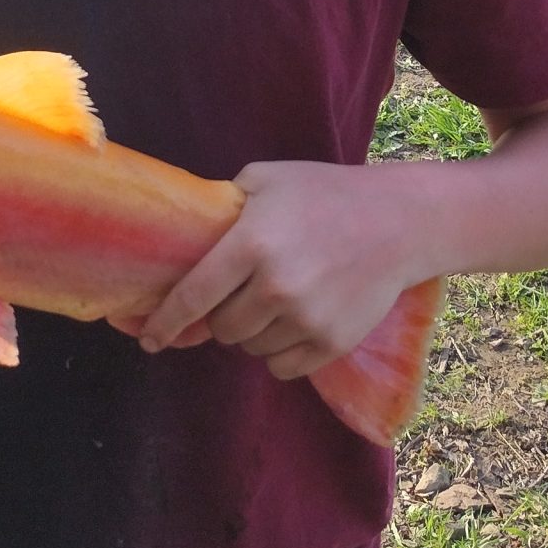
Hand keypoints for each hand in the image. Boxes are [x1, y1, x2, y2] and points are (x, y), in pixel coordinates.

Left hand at [135, 161, 426, 379]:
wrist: (398, 222)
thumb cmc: (325, 194)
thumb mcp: (266, 179)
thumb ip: (223, 205)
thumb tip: (185, 234)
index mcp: (252, 244)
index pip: (193, 296)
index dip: (165, 322)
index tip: (148, 340)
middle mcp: (276, 287)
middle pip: (222, 328)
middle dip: (221, 316)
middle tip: (239, 295)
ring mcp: (306, 319)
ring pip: (251, 349)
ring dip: (251, 333)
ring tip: (273, 302)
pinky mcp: (332, 342)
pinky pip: (283, 367)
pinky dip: (278, 352)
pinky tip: (292, 322)